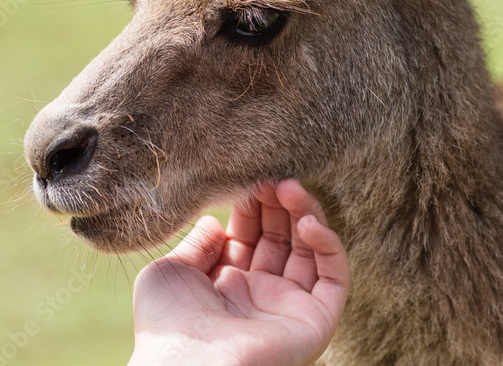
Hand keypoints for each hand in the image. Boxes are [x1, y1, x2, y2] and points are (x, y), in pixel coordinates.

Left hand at [129, 179, 349, 365]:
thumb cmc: (166, 326)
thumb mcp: (169, 272)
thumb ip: (196, 243)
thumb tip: (215, 221)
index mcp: (226, 285)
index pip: (250, 234)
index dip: (252, 205)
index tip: (248, 176)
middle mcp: (260, 294)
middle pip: (282, 237)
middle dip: (278, 203)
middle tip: (271, 175)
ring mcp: (289, 307)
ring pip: (310, 250)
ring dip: (305, 212)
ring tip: (288, 186)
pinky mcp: (316, 320)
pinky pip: (335, 277)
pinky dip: (328, 245)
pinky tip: (308, 221)